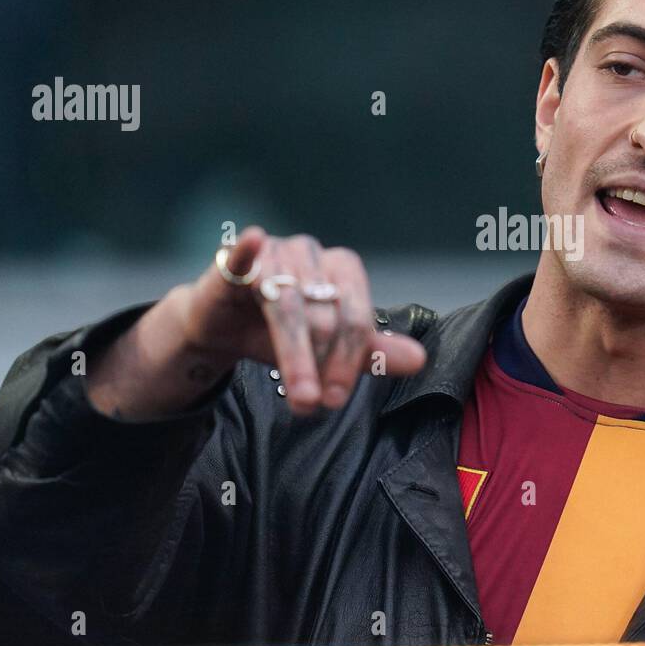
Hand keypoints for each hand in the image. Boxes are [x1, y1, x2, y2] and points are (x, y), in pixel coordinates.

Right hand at [176, 226, 426, 415]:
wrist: (225, 326)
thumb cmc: (284, 333)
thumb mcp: (329, 349)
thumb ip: (371, 353)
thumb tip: (419, 360)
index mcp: (342, 268)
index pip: (356, 315)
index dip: (350, 358)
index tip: (337, 399)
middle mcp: (311, 254)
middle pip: (324, 314)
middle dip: (320, 365)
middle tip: (314, 404)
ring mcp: (272, 253)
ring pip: (288, 304)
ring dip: (293, 354)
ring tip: (298, 395)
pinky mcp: (233, 260)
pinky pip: (243, 255)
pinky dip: (248, 249)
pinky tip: (254, 241)